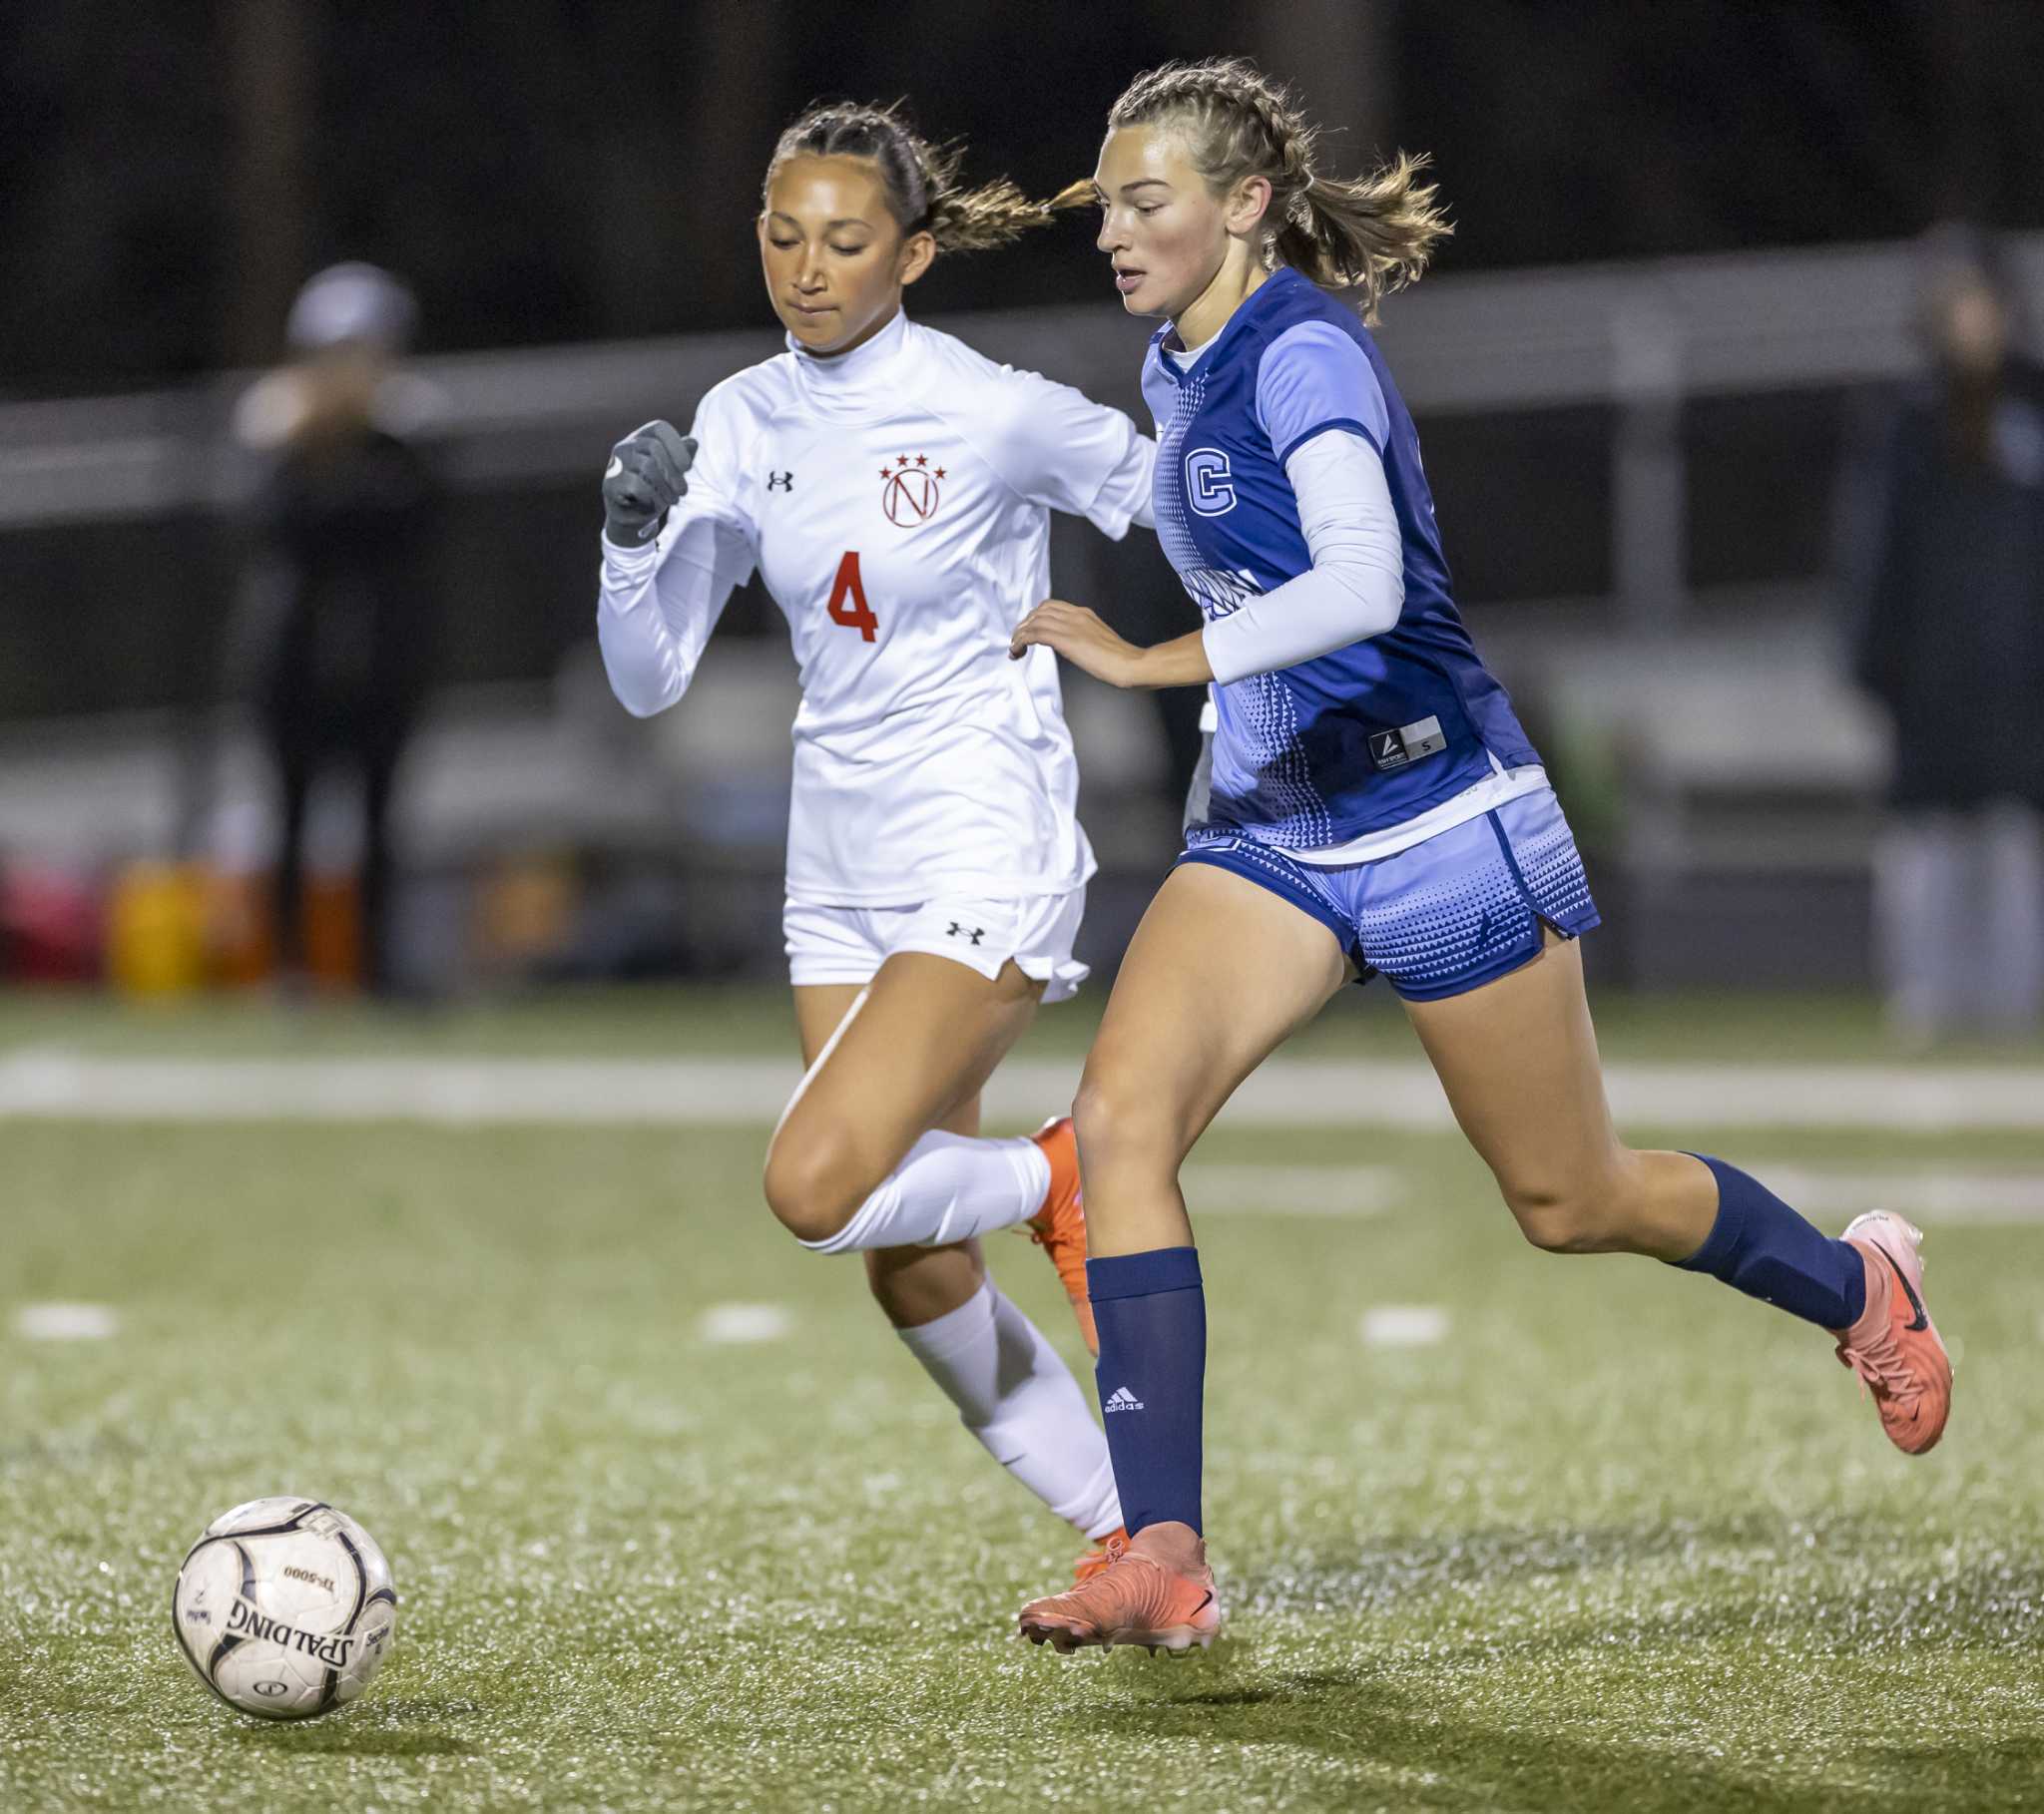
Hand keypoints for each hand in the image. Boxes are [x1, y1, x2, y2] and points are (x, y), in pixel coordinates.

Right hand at [602, 419, 695, 545]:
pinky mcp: (611, 483)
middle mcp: (626, 446)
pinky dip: (653, 497)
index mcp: (642, 438)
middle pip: (654, 447)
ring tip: (673, 500)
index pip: (660, 427)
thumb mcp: (671, 472)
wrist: (631, 515)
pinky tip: (657, 504)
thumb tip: (693, 442)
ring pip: (648, 466)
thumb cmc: (654, 488)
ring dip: (666, 487)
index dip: (676, 445)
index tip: (687, 467)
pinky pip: (637, 485)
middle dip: (673, 472)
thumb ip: (682, 457)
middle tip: (683, 491)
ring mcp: (615, 463)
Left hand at [1009, 598, 1144, 687]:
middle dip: (1025, 625)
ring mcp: (1071, 626)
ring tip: (1015, 649)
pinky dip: (1021, 641)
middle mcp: (1075, 615)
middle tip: (1018, 642)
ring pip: (1034, 621)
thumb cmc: (1121, 660)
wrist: (1131, 664)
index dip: (1035, 617)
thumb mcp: (1100, 642)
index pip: (1051, 606)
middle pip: (1039, 611)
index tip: (1030, 632)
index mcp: (1084, 614)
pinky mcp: (1066, 639)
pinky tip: (1018, 651)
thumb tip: (1074, 648)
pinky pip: (1035, 634)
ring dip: (1020, 634)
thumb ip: (1085, 639)